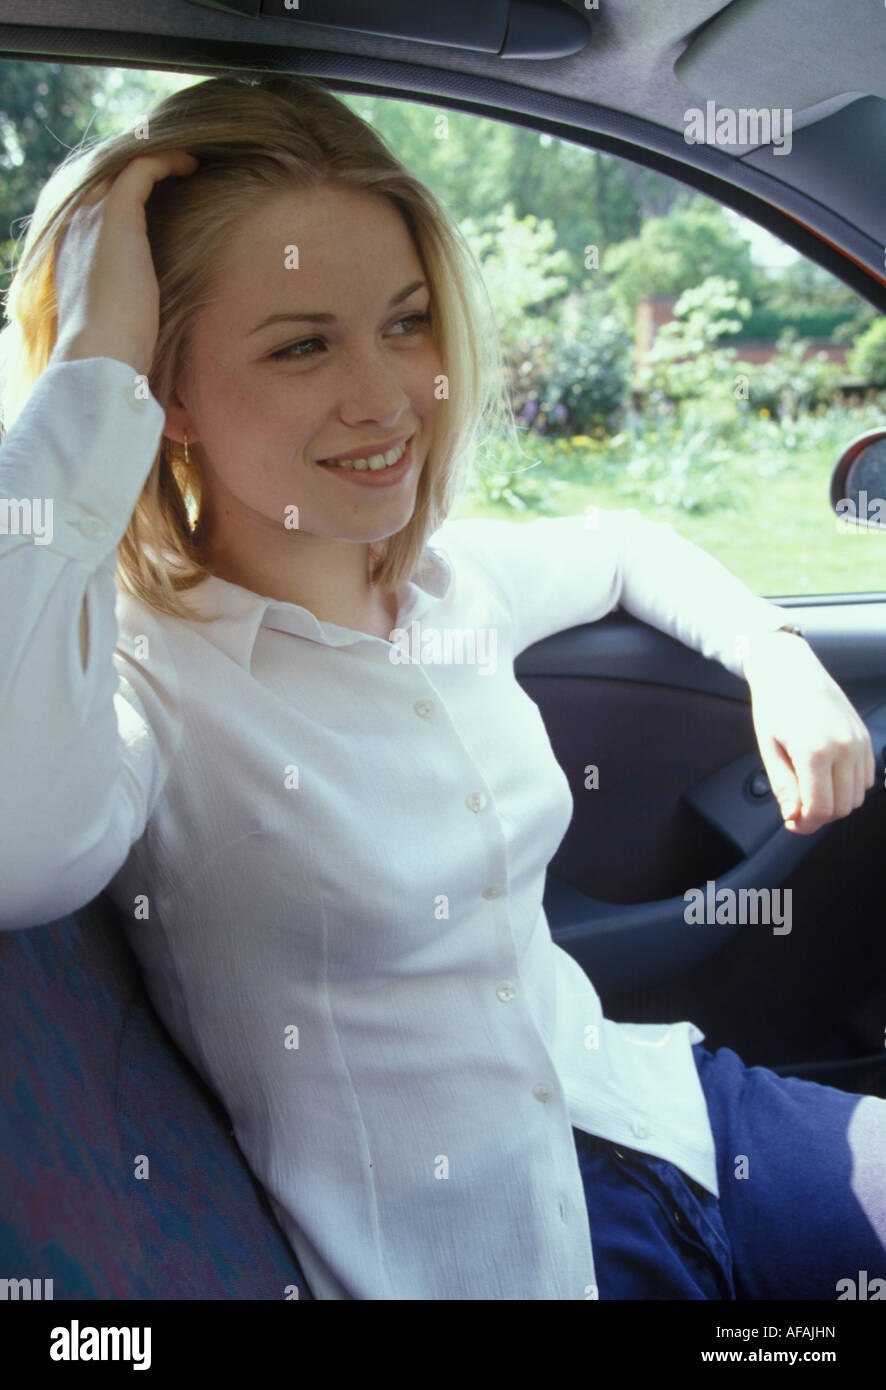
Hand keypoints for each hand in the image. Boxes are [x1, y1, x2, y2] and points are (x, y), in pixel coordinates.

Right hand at [50, 150, 199, 376]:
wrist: (100, 356)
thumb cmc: (114, 352)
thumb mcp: (118, 320)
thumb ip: (129, 304)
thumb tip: (160, 327)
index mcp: (70, 248)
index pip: (95, 201)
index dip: (126, 189)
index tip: (159, 190)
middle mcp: (74, 224)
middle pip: (105, 174)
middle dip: (138, 163)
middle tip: (173, 162)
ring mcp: (91, 216)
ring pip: (121, 163)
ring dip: (154, 156)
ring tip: (186, 159)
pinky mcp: (116, 215)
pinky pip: (142, 168)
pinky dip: (167, 160)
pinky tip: (191, 165)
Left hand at [741, 630, 874, 833]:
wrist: (791, 670)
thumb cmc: (775, 705)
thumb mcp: (769, 748)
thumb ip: (784, 786)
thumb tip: (794, 816)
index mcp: (815, 752)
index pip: (820, 809)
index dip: (806, 825)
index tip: (793, 824)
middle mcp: (844, 748)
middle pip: (842, 807)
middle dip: (820, 815)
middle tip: (798, 809)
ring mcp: (859, 742)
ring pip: (857, 796)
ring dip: (836, 802)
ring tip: (811, 790)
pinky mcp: (865, 737)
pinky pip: (866, 778)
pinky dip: (850, 786)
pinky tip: (828, 777)